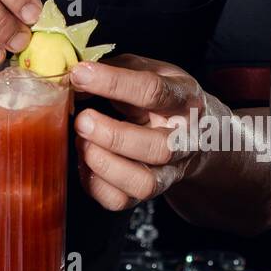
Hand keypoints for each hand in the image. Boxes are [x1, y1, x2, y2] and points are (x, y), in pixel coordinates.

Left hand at [70, 53, 217, 211]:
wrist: (198, 132)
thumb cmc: (162, 96)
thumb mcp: (149, 70)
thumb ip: (115, 69)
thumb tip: (73, 77)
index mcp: (184, 99)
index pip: (153, 91)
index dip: (113, 83)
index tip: (79, 74)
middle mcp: (184, 140)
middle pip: (158, 148)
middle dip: (113, 136)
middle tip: (82, 120)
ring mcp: (170, 171)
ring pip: (144, 183)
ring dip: (104, 164)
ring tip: (81, 142)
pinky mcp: (149, 192)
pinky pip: (121, 200)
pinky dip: (95, 184)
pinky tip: (84, 161)